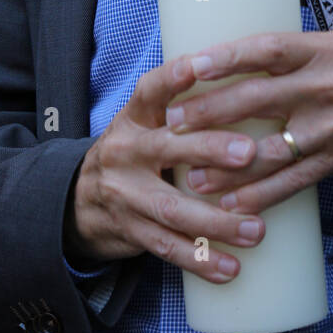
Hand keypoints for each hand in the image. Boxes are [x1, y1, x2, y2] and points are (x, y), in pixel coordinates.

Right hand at [67, 53, 268, 283]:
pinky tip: (230, 268)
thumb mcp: (141, 125)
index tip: (201, 64)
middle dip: (210, 149)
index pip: (151, 90)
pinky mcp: (130, 231)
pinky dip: (200, 260)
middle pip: (167, 148)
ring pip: (172, 208)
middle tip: (250, 153)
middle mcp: (125, 152)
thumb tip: (245, 89)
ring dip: (217, 222)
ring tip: (256, 230)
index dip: (174, 76)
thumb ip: (179, 112)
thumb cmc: (132, 155)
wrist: (76, 203)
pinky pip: (168, 248)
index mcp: (133, 119)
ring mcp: (125, 195)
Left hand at [166, 31, 332, 215]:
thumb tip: (235, 54)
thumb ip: (291, 53)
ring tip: (191, 175)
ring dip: (227, 165)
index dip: (226, 57)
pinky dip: (262, 195)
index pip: (266, 49)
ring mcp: (332, 127)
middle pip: (258, 98)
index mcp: (321, 50)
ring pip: (271, 148)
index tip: (189, 65)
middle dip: (210, 112)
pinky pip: (294, 181)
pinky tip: (233, 204)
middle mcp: (325, 86)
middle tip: (172, 122)